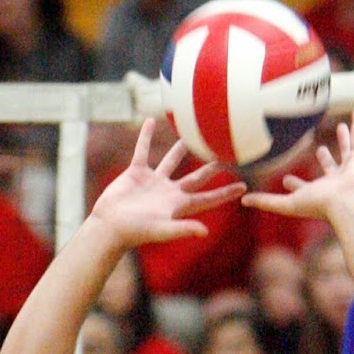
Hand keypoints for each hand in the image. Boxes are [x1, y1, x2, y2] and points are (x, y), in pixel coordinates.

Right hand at [91, 119, 245, 248]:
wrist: (109, 226)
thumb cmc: (135, 231)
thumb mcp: (162, 230)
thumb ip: (183, 229)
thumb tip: (205, 232)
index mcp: (179, 205)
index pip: (207, 198)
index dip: (225, 193)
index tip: (243, 186)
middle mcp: (169, 192)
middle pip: (195, 177)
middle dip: (210, 168)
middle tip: (225, 155)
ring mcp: (153, 182)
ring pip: (171, 161)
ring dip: (181, 148)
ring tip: (192, 134)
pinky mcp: (136, 173)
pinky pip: (142, 150)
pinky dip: (145, 136)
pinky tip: (149, 121)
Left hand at [242, 108, 353, 224]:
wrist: (347, 203)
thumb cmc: (319, 205)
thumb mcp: (287, 203)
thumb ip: (266, 201)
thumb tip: (243, 200)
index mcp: (316, 193)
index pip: (303, 188)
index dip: (294, 184)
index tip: (286, 180)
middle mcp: (333, 181)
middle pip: (328, 167)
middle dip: (324, 159)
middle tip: (317, 149)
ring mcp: (347, 169)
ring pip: (345, 150)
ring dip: (342, 140)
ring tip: (340, 127)